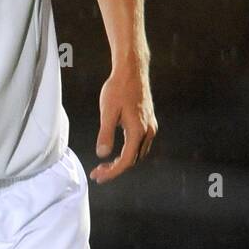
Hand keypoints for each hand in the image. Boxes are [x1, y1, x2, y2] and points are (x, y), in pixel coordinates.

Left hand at [90, 64, 156, 182]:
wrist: (131, 71)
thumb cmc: (118, 88)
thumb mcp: (107, 112)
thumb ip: (105, 134)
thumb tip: (102, 154)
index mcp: (138, 131)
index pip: (126, 161)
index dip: (112, 172)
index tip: (98, 176)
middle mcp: (148, 131)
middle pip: (133, 160)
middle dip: (115, 169)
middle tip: (97, 172)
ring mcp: (150, 127)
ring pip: (137, 154)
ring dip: (122, 162)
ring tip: (105, 165)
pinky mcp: (148, 122)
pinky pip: (140, 145)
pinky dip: (128, 152)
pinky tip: (116, 151)